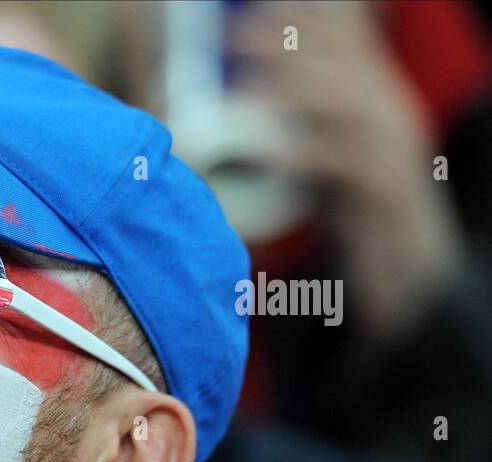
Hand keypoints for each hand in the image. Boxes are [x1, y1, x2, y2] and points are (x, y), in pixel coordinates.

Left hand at [229, 1, 462, 339]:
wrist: (407, 271)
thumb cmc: (356, 214)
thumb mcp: (325, 161)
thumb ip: (291, 134)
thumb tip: (218, 119)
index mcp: (375, 100)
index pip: (344, 44)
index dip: (304, 23)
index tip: (249, 11)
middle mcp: (389, 114)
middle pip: (342, 64)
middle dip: (290, 45)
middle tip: (234, 37)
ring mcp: (393, 152)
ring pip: (348, 105)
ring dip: (295, 88)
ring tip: (245, 85)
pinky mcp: (386, 193)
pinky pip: (347, 165)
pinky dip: (305, 154)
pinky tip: (268, 153)